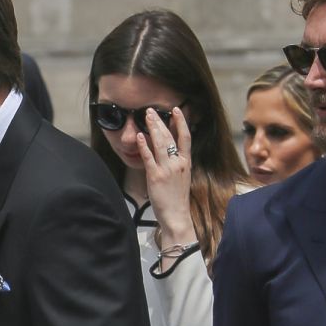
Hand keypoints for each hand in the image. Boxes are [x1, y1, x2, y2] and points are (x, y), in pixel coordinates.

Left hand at [136, 107, 195, 245]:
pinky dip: (144, 146)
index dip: (182, 122)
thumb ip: (178, 163)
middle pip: (169, 137)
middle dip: (160, 121)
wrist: (177, 215)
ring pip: (160, 143)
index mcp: (186, 162)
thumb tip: (172, 151)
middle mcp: (178, 163)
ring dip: (152, 128)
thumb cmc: (177, 198)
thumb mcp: (182, 177)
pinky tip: (139, 136)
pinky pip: (149, 158)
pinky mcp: (155, 176)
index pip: (186, 137)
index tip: (177, 110)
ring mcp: (167, 169)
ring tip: (146, 116)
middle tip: (151, 110)